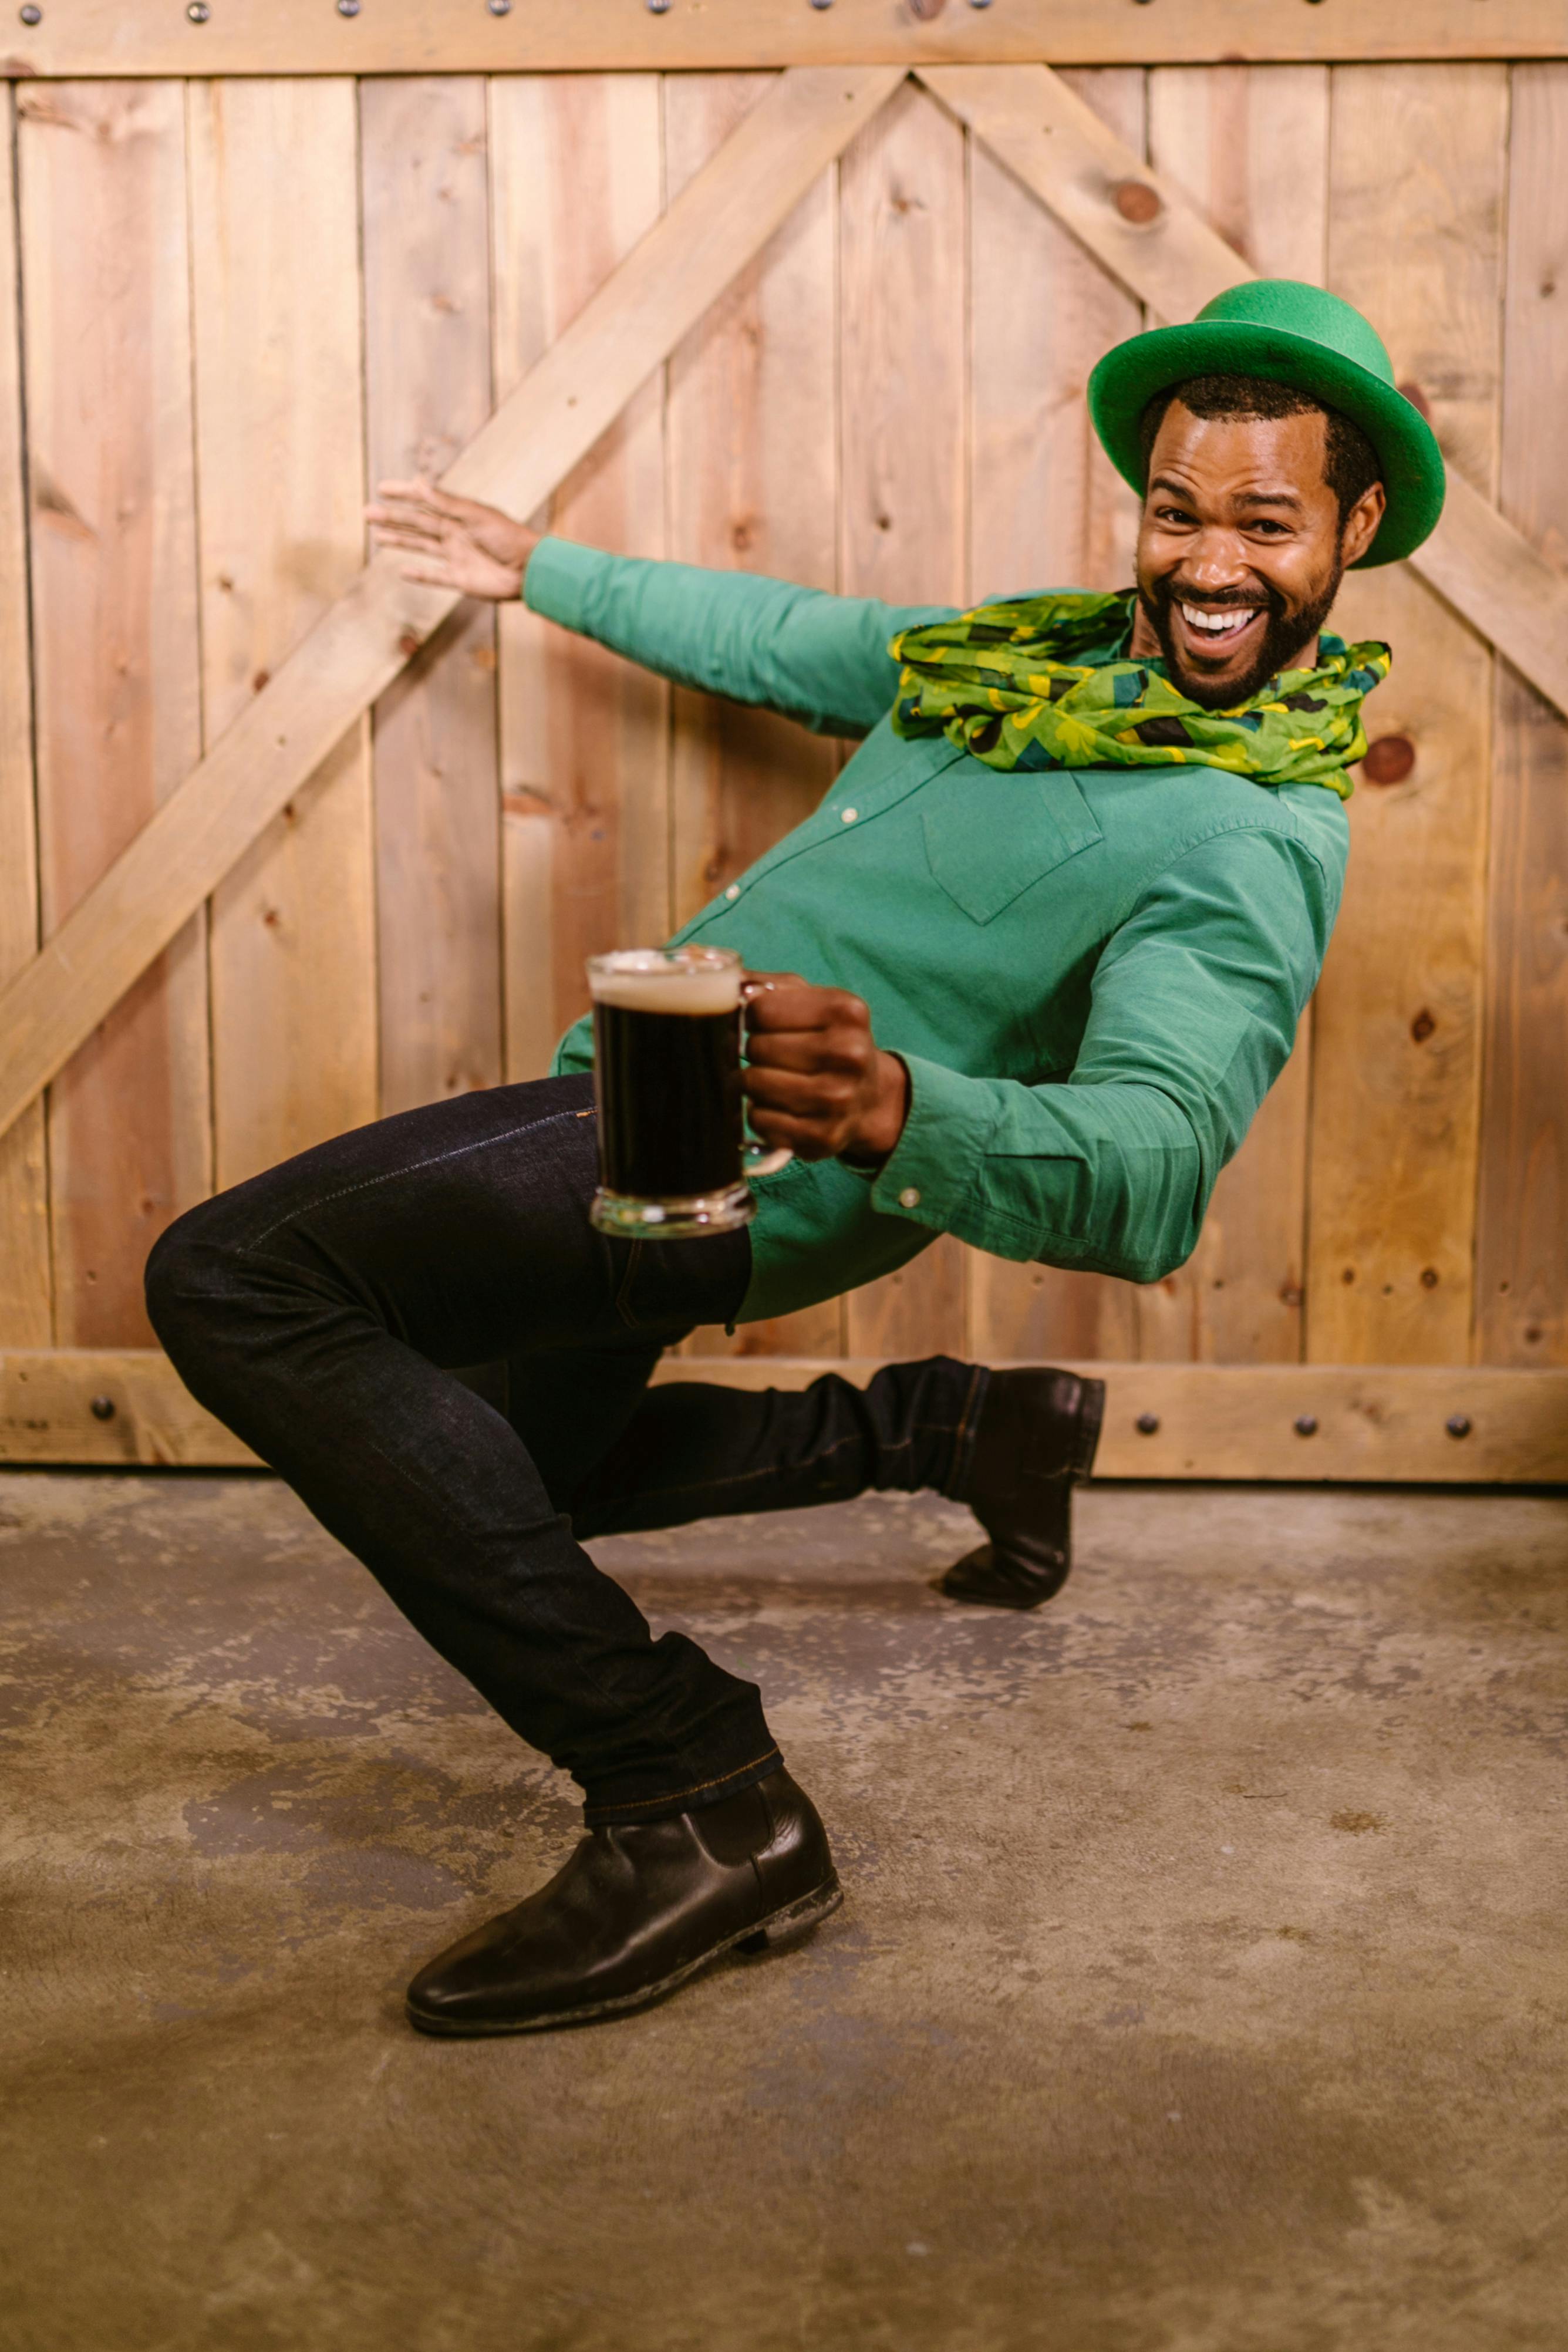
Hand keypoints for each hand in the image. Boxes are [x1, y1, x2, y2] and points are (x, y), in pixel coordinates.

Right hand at [366, 478, 539, 600]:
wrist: (530, 569)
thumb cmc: (508, 537)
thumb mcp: (475, 515)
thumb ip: (446, 502)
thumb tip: (417, 482)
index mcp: (458, 515)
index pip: (424, 502)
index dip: (403, 494)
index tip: (382, 488)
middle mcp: (454, 534)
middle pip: (417, 524)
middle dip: (392, 518)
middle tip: (367, 513)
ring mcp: (456, 557)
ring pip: (420, 547)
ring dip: (399, 540)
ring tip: (376, 536)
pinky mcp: (460, 579)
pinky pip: (434, 577)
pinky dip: (419, 575)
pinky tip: (402, 571)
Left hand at [742, 973, 909, 1165]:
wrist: (870, 1098)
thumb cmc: (830, 1041)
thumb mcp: (813, 1002)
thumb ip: (768, 985)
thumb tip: (721, 980)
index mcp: (847, 1012)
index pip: (761, 1010)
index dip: (749, 1017)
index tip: (758, 1024)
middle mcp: (849, 1054)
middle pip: (757, 1047)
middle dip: (752, 1050)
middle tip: (764, 1055)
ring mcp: (837, 1099)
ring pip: (755, 1084)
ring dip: (750, 1082)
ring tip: (766, 1078)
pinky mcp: (822, 1136)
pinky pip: (759, 1120)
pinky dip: (758, 1112)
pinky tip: (775, 1105)